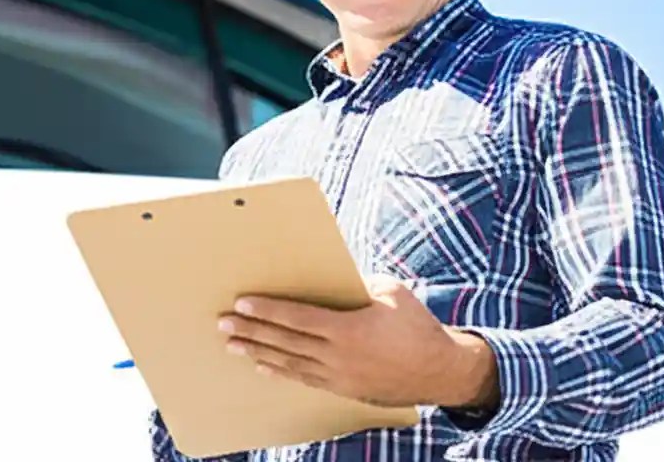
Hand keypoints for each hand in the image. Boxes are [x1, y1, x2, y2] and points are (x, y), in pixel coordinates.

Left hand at [218, 275, 499, 408]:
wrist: (442, 371)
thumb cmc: (417, 325)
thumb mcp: (390, 292)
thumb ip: (358, 283)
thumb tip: (332, 273)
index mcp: (348, 330)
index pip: (296, 318)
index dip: (266, 311)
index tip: (241, 304)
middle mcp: (338, 356)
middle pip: (285, 342)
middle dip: (251, 332)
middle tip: (222, 325)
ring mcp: (339, 377)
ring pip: (289, 363)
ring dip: (258, 353)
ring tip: (232, 346)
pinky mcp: (344, 389)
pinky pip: (304, 379)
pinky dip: (281, 371)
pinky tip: (263, 366)